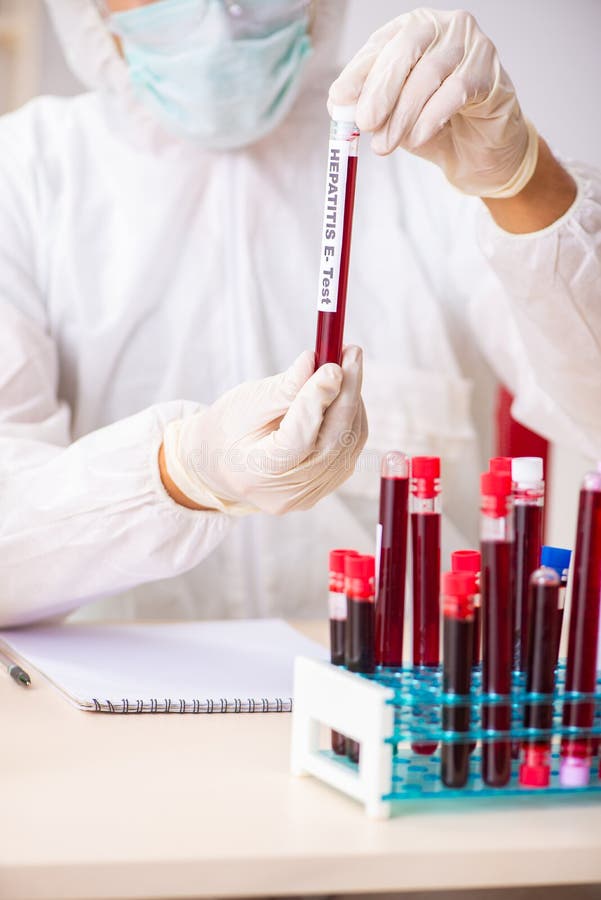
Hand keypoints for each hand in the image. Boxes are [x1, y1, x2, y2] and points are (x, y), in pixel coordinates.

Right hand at [161, 347, 366, 514]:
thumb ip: (283, 388)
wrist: (221, 464)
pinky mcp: (324, 489)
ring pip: (347, 444)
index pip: (298, 438)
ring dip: (352, 403)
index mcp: (257, 473)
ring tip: (346, 367)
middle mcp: (288, 492)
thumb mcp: (246, 403)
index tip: (333, 366)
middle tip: (352, 353)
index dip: (318, 401)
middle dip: (347, 393)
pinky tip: (343, 395)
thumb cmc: (229, 430)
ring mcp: (308, 495)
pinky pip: (349, 450)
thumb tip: (316, 362)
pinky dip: (351, 418)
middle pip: (332, 441)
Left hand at [329, 8, 537, 197]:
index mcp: (412, 32)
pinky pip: (457, 90)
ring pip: (430, 72)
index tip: (339, 98)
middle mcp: (442, 28)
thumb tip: (340, 106)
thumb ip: (371, 108)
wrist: (481, 152)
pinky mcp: (490, 72)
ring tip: (386, 145)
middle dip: (381, 90)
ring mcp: (470, 45)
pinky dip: (431, 117)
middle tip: (365, 123)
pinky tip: (418, 138)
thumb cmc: (437, 127)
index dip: (357, 71)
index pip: (381, 44)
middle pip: (406, 48)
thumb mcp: (395, 118)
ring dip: (403, 113)